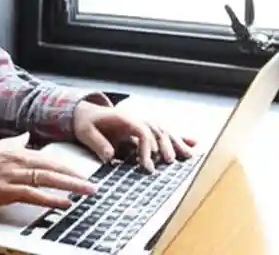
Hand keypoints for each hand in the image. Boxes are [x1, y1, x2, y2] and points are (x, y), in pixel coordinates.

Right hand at [0, 132, 97, 211]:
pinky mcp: (4, 192)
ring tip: (87, 192)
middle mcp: (15, 160)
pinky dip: (51, 198)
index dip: (67, 165)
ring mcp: (10, 176)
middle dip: (76, 175)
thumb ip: (13, 143)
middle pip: (53, 166)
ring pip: (47, 179)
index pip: (48, 157)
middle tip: (94, 184)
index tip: (83, 172)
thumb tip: (27, 137)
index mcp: (14, 150)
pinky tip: (65, 202)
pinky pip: (33, 195)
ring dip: (71, 186)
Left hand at [72, 101, 196, 172]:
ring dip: (176, 143)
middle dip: (165, 146)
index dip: (146, 148)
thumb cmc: (86, 122)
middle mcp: (137, 119)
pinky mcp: (144, 130)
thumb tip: (109, 157)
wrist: (86, 112)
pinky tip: (194, 143)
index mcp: (124, 119)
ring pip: (164, 132)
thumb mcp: (85, 132)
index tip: (147, 165)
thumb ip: (97, 143)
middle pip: (157, 130)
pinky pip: (164, 134)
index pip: (141, 131)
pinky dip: (179, 138)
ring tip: (187, 156)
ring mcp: (142, 123)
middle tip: (169, 163)